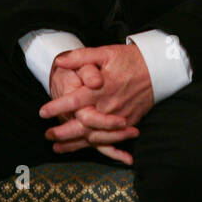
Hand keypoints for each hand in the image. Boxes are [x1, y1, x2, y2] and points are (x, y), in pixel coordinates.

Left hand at [41, 44, 154, 164]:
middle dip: (63, 132)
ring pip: (95, 136)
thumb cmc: (130, 59)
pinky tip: (84, 149)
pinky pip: (111, 140)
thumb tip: (60, 61)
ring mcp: (121, 117)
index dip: (58, 107)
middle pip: (83, 125)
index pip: (76, 100)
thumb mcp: (106, 52)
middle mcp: (110, 105)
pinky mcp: (129, 123)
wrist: (158, 70)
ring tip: (58, 147)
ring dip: (75, 144)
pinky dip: (96, 147)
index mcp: (102, 87)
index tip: (42, 112)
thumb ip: (81, 57)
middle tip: (47, 135)